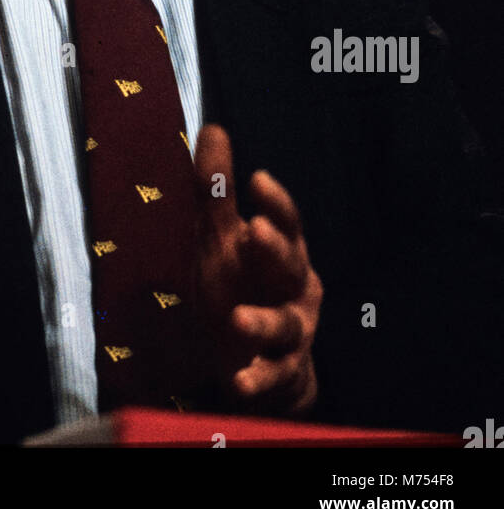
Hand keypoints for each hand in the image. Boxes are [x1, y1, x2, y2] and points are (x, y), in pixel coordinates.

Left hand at [191, 124, 321, 415]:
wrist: (263, 360)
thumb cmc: (244, 285)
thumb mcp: (224, 238)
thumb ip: (217, 191)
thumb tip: (213, 127)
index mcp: (284, 251)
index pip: (287, 222)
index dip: (276, 202)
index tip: (258, 177)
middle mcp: (295, 288)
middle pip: (290, 267)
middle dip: (274, 250)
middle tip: (253, 232)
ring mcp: (292, 331)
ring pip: (285, 325)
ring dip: (263, 322)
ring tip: (238, 319)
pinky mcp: (281, 373)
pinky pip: (273, 377)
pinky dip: (258, 381)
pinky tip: (239, 382)